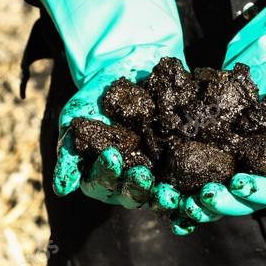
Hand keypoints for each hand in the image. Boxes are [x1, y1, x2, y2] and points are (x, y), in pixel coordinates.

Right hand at [53, 60, 190, 209]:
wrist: (129, 67)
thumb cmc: (95, 99)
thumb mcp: (74, 121)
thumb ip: (69, 154)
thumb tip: (63, 189)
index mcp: (106, 177)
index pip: (104, 184)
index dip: (107, 174)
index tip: (112, 156)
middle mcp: (133, 180)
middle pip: (136, 194)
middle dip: (139, 188)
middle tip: (143, 175)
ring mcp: (160, 172)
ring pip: (164, 194)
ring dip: (167, 197)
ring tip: (170, 191)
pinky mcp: (184, 159)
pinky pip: (193, 179)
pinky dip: (196, 187)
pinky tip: (202, 186)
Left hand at [170, 150, 265, 234]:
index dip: (258, 191)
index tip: (237, 183)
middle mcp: (260, 181)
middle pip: (244, 203)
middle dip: (223, 203)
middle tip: (204, 196)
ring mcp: (234, 176)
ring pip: (218, 200)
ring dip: (198, 207)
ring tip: (180, 202)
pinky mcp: (212, 166)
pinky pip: (196, 185)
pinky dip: (181, 196)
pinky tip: (164, 199)